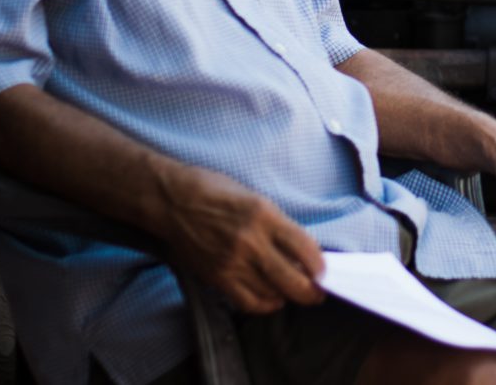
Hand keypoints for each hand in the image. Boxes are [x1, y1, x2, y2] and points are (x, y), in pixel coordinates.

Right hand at [159, 165, 325, 314]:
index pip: (305, 248)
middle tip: (318, 291)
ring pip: (272, 294)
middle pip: (293, 280)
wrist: (171, 201)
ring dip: (288, 296)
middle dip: (312, 291)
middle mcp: (250, 241)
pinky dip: (265, 304)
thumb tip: (301, 249)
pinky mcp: (217, 278)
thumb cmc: (213, 191)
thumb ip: (277, 223)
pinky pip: (248, 302)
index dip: (320, 265)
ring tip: (294, 292)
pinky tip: (271, 298)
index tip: (324, 270)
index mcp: (264, 215)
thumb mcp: (254, 196)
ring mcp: (232, 262)